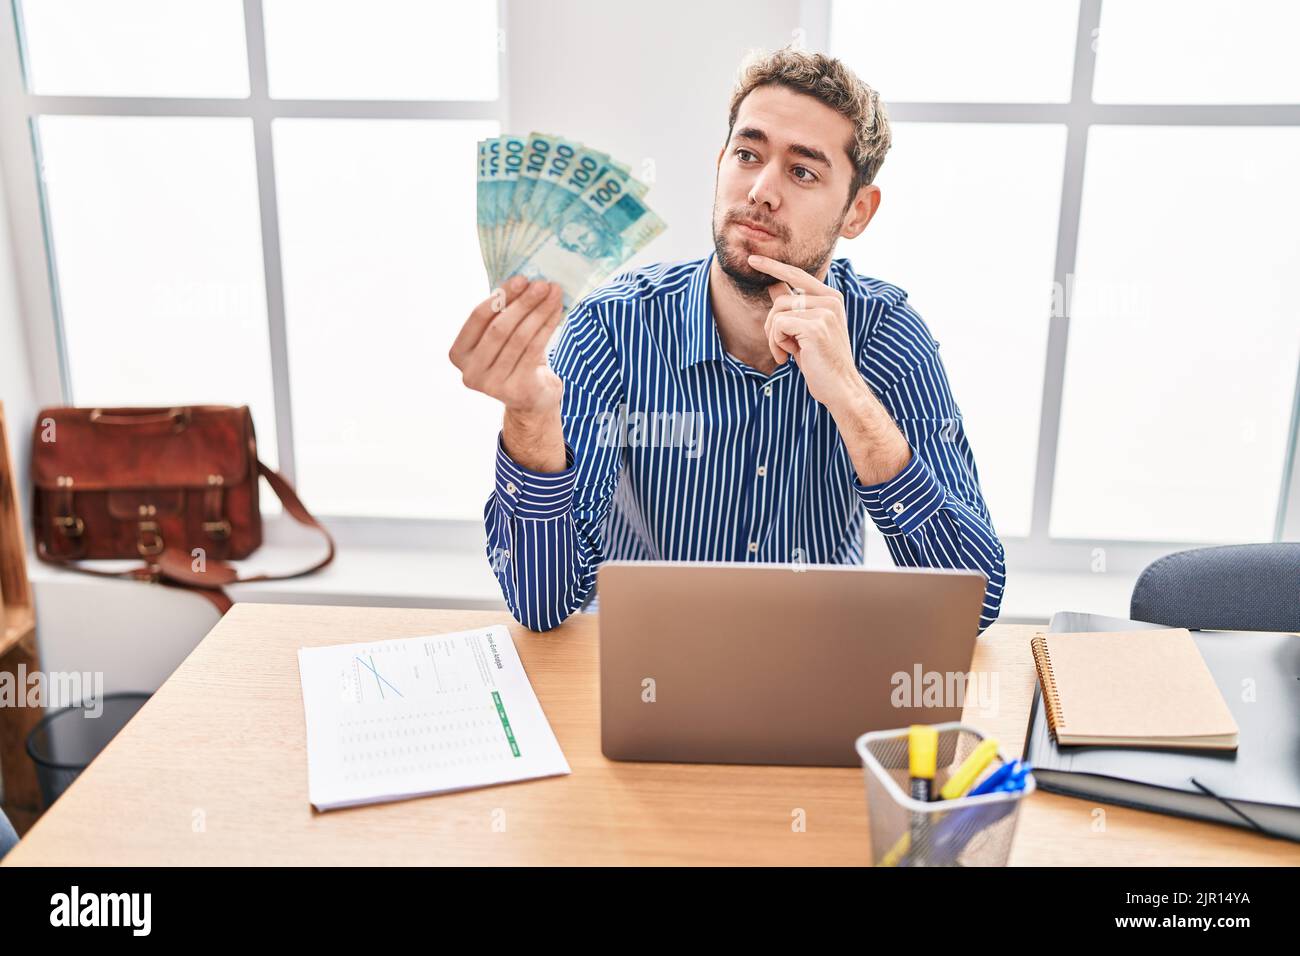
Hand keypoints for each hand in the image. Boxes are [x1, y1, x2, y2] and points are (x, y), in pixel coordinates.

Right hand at [449, 275, 566, 417]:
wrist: (531, 399)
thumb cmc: (514, 359)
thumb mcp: (500, 337)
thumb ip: (501, 314)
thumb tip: (524, 279)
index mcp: (459, 354)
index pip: (477, 318)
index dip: (500, 297)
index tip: (521, 279)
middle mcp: (470, 372)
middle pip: (499, 329)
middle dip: (523, 303)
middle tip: (542, 284)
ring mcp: (492, 385)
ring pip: (519, 339)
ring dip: (539, 312)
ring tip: (554, 294)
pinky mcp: (515, 390)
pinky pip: (534, 350)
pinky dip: (547, 327)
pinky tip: (557, 312)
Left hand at [748, 254, 861, 412]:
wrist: (840, 388)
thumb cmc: (821, 361)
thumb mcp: (805, 330)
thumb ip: (792, 307)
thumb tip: (773, 284)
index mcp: (831, 298)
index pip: (797, 275)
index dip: (773, 266)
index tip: (752, 259)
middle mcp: (831, 300)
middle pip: (781, 300)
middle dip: (772, 326)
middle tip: (780, 347)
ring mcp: (825, 312)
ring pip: (777, 314)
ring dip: (774, 338)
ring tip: (786, 354)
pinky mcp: (815, 326)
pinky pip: (778, 326)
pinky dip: (776, 344)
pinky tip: (787, 358)